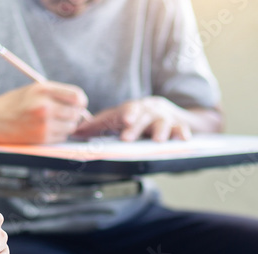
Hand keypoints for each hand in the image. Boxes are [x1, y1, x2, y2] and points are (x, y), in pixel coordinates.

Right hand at [0, 82, 88, 143]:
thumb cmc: (13, 104)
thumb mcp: (33, 90)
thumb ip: (56, 94)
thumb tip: (81, 104)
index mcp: (43, 89)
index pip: (77, 96)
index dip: (80, 101)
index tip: (78, 104)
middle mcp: (45, 105)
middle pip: (76, 113)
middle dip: (74, 114)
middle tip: (65, 114)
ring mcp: (43, 123)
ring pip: (70, 127)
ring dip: (66, 125)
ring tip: (52, 121)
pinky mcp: (41, 137)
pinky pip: (61, 137)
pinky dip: (58, 134)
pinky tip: (44, 129)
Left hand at [75, 96, 192, 141]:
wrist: (170, 113)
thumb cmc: (137, 118)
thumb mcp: (117, 119)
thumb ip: (97, 126)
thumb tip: (74, 132)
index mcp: (131, 110)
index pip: (125, 111)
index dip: (125, 115)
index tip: (124, 120)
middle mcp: (147, 112)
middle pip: (142, 118)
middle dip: (136, 126)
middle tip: (129, 137)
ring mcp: (163, 118)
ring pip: (163, 123)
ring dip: (161, 131)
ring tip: (159, 140)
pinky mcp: (178, 126)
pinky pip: (182, 129)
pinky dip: (183, 133)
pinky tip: (184, 139)